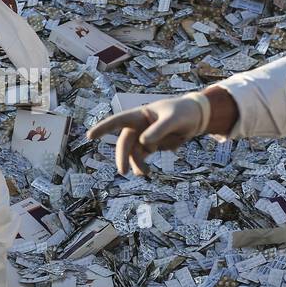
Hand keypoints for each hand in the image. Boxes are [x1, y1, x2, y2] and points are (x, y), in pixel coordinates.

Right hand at [87, 87, 238, 175]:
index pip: (118, 121)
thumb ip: (159, 130)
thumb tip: (144, 143)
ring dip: (136, 163)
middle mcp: (138, 126)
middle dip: (122, 156)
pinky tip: (144, 172)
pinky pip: (142, 157)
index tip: (89, 136)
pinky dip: (142, 165)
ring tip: (143, 173)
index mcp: (140, 114)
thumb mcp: (173, 119)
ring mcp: (144, 136)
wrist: (196, 118)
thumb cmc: (183, 112)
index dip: (104, 128)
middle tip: (122, 171)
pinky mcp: (151, 146)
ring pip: (133, 152)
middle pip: (125, 142)